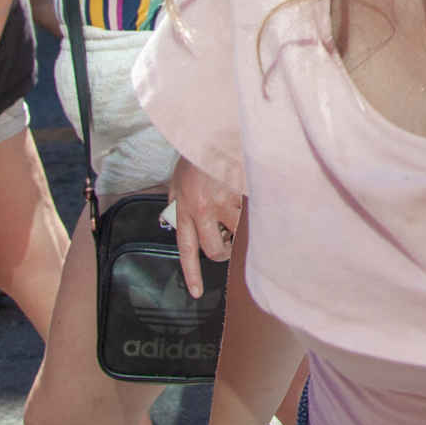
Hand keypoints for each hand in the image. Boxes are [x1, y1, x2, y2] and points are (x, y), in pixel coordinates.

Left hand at [170, 156, 244, 298]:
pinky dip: (251, 209)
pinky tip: (247, 196)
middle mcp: (203, 209)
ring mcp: (225, 201)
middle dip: (222, 252)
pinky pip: (251, 212)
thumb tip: (174, 225)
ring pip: (237, 232)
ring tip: (235, 213)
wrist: (210, 131)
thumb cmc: (194, 157)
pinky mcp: (243, 193)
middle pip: (215, 248)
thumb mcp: (176, 183)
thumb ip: (176, 206)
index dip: (192, 273)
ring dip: (238, 228)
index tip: (197, 292)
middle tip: (225, 245)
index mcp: (184, 208)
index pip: (186, 249)